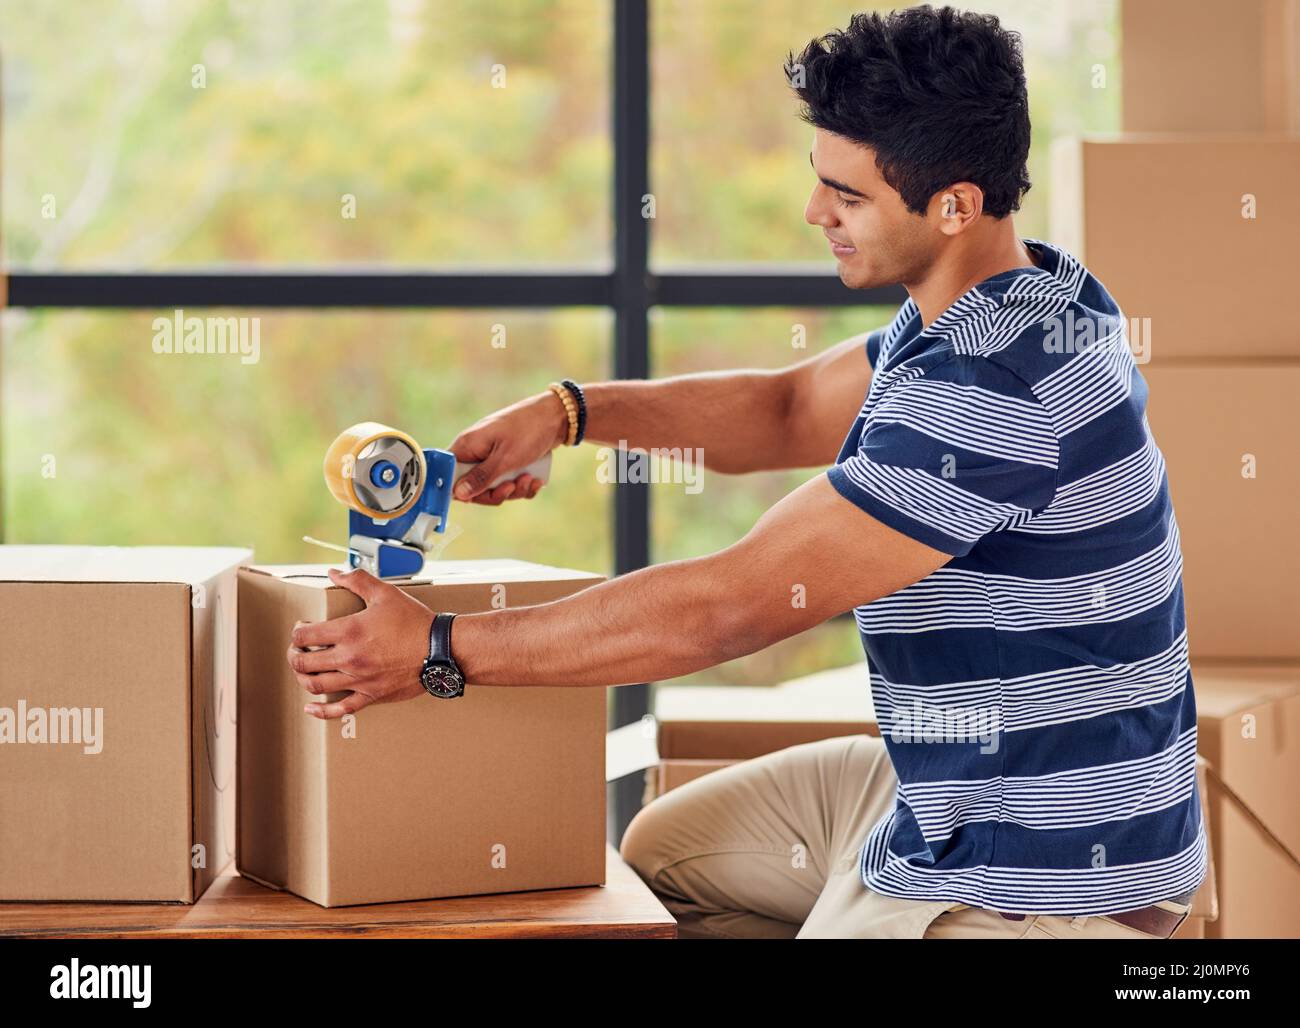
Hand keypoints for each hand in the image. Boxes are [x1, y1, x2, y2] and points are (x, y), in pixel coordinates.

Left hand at [286, 567, 434, 718]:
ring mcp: (359, 680)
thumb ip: (358, 580)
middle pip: (304, 662)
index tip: (301, 628)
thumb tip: (335, 573)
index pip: (305, 635)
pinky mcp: (371, 695)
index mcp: (349, 632)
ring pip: (316, 685)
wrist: (440, 649)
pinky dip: (321, 711)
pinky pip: (341, 708)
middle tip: (296, 649)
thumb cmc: (415, 622)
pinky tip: (311, 708)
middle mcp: (349, 658)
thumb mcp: (386, 594)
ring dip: (302, 677)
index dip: (297, 632)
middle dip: (294, 655)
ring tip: (302, 670)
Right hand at [446, 390, 567, 504]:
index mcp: (467, 445)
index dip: (459, 490)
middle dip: (495, 493)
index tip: (476, 498)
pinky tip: (536, 480)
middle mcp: (477, 451)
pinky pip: (509, 482)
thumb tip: (457, 494)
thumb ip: (481, 477)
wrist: (557, 417)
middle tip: (512, 487)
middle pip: (473, 487)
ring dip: (513, 490)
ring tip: (529, 479)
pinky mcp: (508, 461)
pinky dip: (523, 485)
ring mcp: (493, 456)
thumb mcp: (505, 458)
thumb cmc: (528, 430)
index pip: (449, 474)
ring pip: (494, 487)